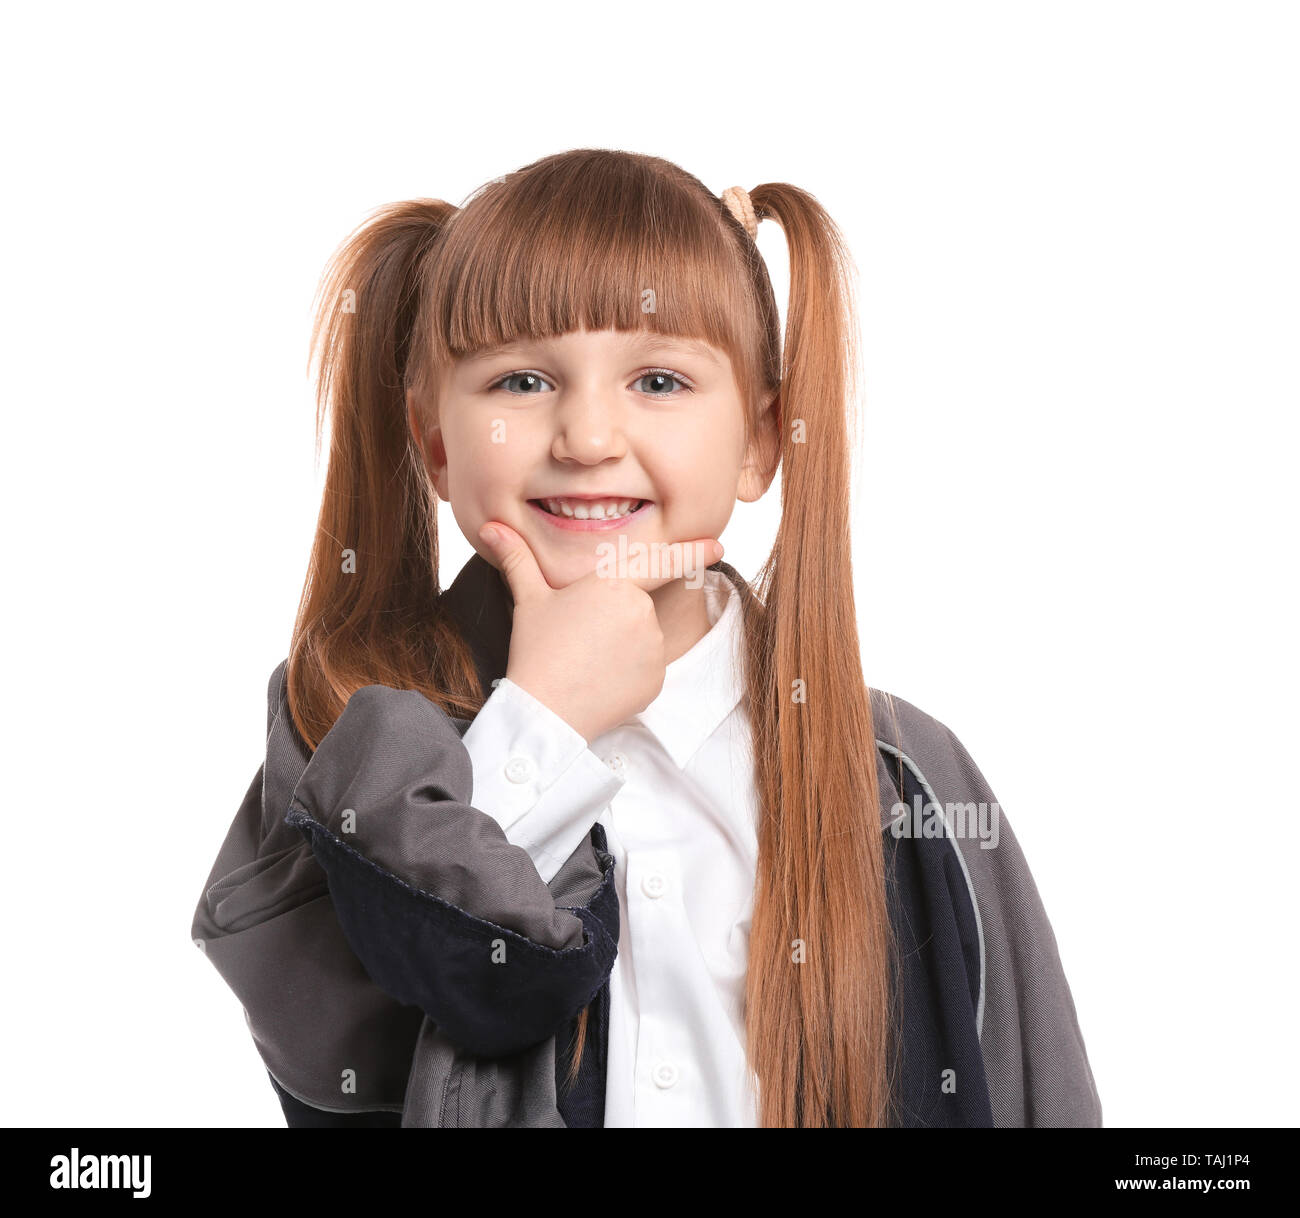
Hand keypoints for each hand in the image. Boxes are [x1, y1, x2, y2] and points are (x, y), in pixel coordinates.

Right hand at [477, 522, 723, 742]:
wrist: (545, 710)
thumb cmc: (535, 650)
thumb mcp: (529, 600)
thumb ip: (518, 560)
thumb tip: (490, 527)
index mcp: (614, 584)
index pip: (661, 562)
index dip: (693, 551)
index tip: (720, 545)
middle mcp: (641, 611)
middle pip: (638, 607)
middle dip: (615, 619)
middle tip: (581, 641)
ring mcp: (653, 646)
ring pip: (644, 638)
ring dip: (623, 646)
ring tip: (587, 661)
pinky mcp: (658, 678)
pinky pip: (648, 668)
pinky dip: (630, 672)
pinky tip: (601, 680)